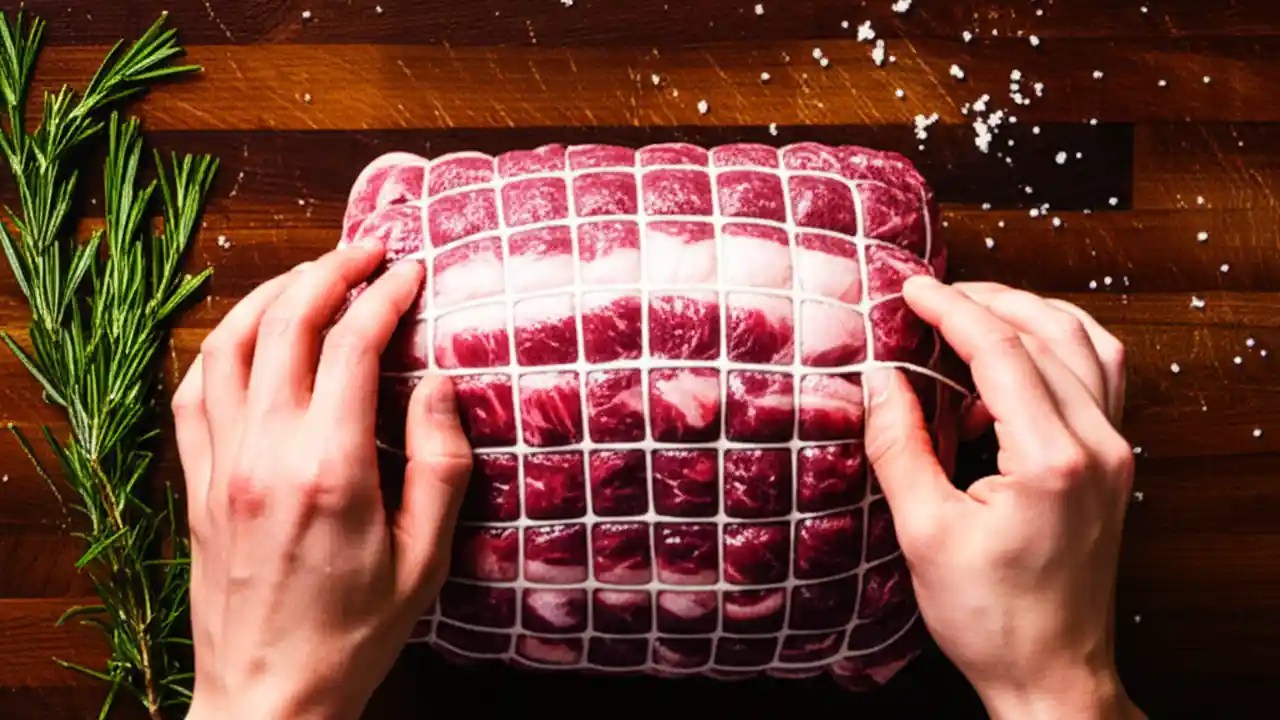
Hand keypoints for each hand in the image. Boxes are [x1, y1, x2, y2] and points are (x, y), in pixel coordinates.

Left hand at [172, 239, 472, 719]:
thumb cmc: (357, 635)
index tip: (412, 273)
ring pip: (232, 344)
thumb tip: (438, 383)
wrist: (270, 696)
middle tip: (369, 250)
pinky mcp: (198, 483)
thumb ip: (440, 463)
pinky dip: (223, 346)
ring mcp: (222, 464)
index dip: (387, 295)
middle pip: (288, 323)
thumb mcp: (426, 558)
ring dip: (273, 293)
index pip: (354, 345)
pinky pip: (194, 390)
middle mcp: (267, 453)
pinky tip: (251, 336)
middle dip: (331, 270)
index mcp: (331, 468)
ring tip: (313, 275)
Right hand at [864, 278, 1143, 719]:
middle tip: (932, 296)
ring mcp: (1117, 453)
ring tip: (972, 314)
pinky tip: (1014, 363)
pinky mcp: (1117, 465)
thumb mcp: (924, 532)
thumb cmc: (989, 617)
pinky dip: (1059, 349)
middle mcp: (1099, 445)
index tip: (911, 290)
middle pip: (1048, 333)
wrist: (1052, 672)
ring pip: (1085, 345)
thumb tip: (880, 380)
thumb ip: (899, 445)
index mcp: (1052, 460)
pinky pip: (1100, 377)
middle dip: (987, 301)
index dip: (951, 310)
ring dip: (1028, 316)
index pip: (1002, 351)